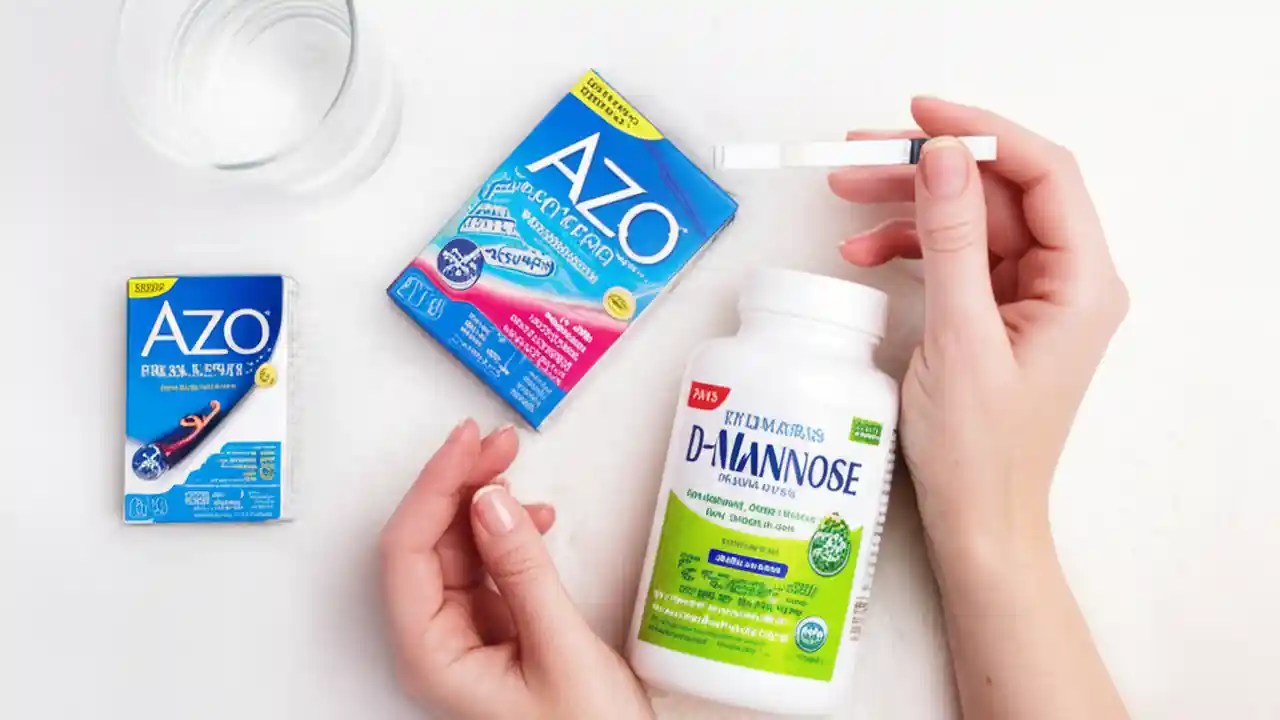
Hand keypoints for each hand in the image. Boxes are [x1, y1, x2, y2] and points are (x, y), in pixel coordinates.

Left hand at [379, 419, 653, 719]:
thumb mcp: (559, 649)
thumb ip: (522, 571)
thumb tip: (489, 503)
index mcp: (432, 655)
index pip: (406, 552)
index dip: (432, 489)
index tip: (465, 446)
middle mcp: (439, 645)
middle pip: (427, 543)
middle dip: (458, 486)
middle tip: (495, 443)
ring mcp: (467, 639)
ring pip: (457, 551)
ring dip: (484, 505)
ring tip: (516, 469)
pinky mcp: (499, 634)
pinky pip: (489, 568)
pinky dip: (509, 535)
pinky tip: (534, 518)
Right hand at [829, 97, 1128, 718]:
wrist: (977, 520)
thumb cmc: (979, 449)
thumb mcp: (959, 335)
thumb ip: (951, 238)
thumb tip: (944, 157)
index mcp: (1081, 282)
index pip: (1043, 173)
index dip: (982, 132)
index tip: (920, 116)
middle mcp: (1064, 279)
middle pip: (999, 191)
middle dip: (929, 169)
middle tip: (858, 154)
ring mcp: (1030, 296)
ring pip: (970, 219)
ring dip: (909, 205)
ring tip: (844, 197)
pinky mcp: (997, 313)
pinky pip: (956, 256)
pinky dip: (910, 245)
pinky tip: (864, 251)